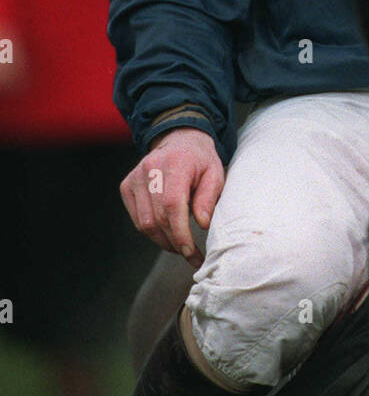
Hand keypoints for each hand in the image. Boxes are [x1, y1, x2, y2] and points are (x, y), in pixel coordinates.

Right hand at [120, 128, 223, 267]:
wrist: (179, 140)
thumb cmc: (200, 160)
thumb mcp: (215, 174)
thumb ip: (209, 198)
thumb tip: (202, 224)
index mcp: (175, 163)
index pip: (172, 206)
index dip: (180, 233)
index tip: (191, 252)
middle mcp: (150, 169)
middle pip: (156, 218)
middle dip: (174, 243)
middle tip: (190, 255)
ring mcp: (135, 177)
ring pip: (144, 223)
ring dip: (162, 241)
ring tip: (180, 246)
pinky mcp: (126, 186)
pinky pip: (137, 218)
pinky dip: (151, 231)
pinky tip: (166, 233)